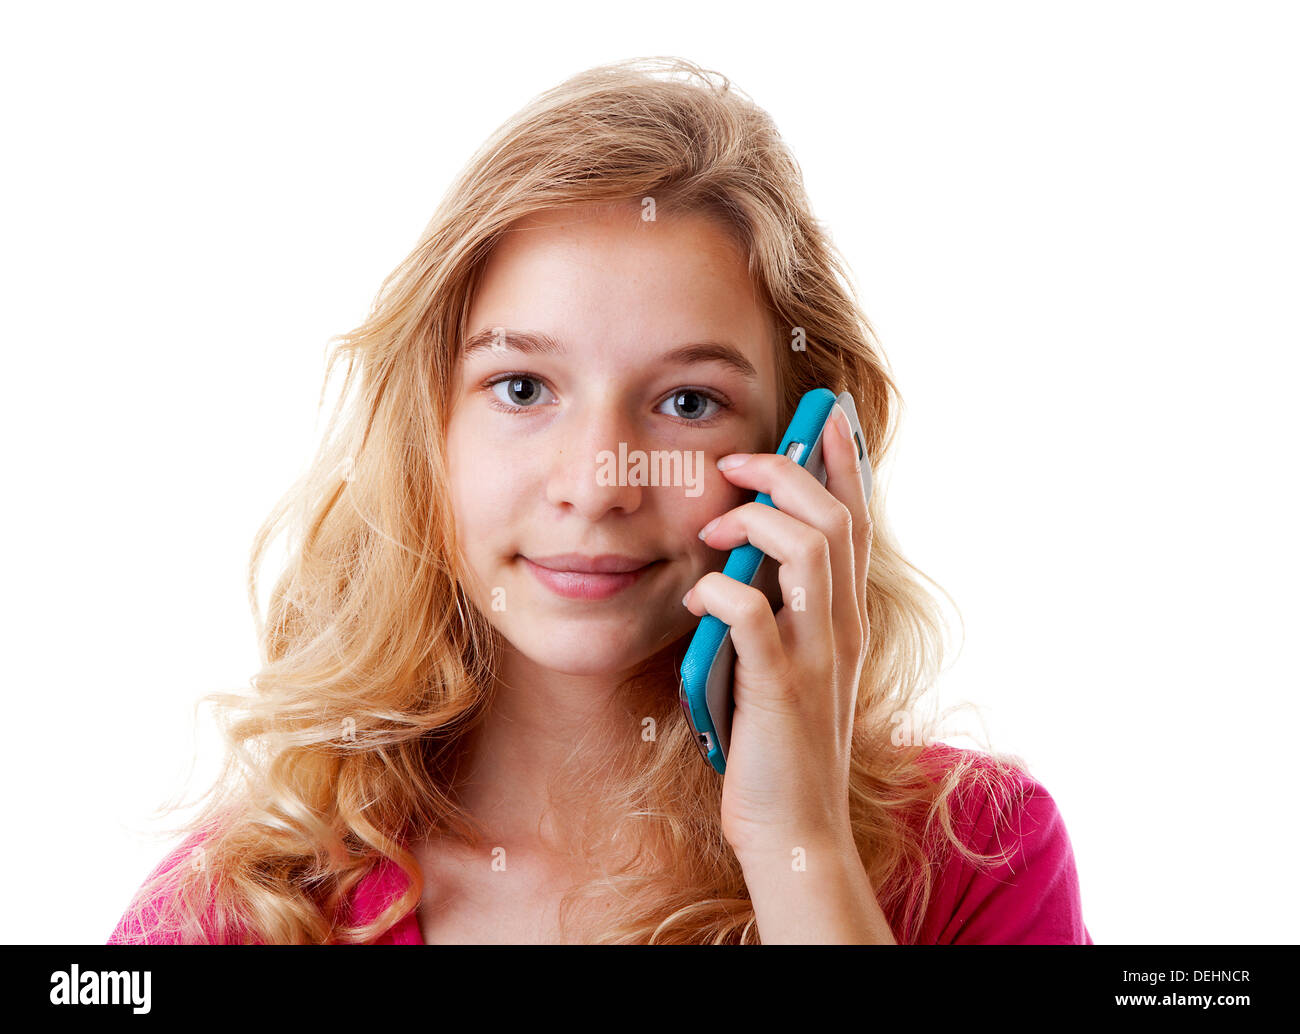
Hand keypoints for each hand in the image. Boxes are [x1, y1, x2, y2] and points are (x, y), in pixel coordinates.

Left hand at [682, 403, 873, 862]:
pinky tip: (696, 596)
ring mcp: (817, 658)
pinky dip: (720, 591)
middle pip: (834, 519)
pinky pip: (753, 615)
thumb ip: (780, 613)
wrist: (797, 832)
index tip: (825, 416)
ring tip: (712, 530)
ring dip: (755, 521)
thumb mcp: (791, 666)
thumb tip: (739, 562)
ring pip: (808, 550)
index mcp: (845, 619)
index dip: (844, 463)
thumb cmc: (779, 746)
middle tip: (737, 468)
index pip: (857, 520)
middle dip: (787, 473)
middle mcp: (842, 628)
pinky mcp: (780, 690)